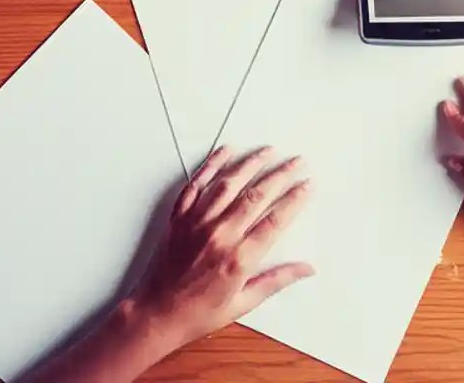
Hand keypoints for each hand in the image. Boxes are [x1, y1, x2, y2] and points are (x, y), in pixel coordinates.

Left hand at [127, 146, 312, 348]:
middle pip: (257, 195)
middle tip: (297, 161)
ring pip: (229, 183)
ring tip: (268, 151)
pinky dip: (212, 165)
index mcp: (237, 259)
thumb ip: (276, 280)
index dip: (295, 199)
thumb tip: (306, 269)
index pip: (275, 220)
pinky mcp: (179, 217)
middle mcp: (218, 235)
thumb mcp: (243, 303)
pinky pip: (197, 184)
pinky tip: (226, 152)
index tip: (308, 185)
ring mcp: (197, 222)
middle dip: (281, 174)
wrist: (155, 313)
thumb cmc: (197, 313)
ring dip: (251, 163)